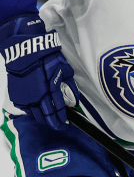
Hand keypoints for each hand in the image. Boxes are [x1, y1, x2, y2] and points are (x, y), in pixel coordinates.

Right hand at [0, 14, 78, 129]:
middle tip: (58, 126)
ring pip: (35, 114)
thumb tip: (74, 100)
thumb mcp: (64, 68)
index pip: (58, 109)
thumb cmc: (47, 57)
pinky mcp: (17, 95)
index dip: (62, 117)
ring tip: (48, 120)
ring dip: (43, 118)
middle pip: (46, 115)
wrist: (25, 50)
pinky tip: (37, 112)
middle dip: (53, 122)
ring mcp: (26, 97)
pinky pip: (25, 108)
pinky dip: (32, 111)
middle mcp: (37, 96)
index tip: (66, 122)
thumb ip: (70, 85)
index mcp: (50, 89)